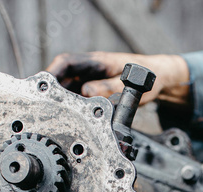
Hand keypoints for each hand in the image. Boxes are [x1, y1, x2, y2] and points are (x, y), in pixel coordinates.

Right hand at [45, 52, 190, 105]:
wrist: (161, 77)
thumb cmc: (149, 76)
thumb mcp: (131, 85)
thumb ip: (109, 88)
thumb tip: (87, 92)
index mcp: (96, 61)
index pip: (66, 62)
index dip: (51, 73)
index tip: (42, 86)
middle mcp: (90, 69)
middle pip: (62, 78)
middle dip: (53, 93)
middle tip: (49, 109)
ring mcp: (91, 79)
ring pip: (68, 90)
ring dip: (63, 102)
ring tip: (61, 117)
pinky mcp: (94, 90)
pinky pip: (78, 98)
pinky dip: (75, 108)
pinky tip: (75, 119)